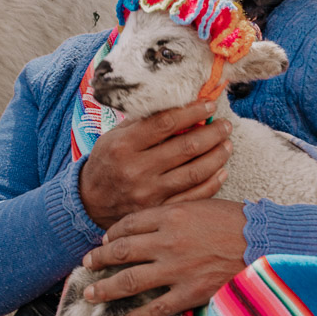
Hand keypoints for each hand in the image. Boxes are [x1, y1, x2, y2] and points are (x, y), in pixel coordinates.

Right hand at [79, 101, 232, 229]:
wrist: (89, 202)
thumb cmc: (107, 161)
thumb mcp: (114, 136)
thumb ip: (142, 122)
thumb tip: (179, 104)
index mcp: (124, 145)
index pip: (165, 123)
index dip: (192, 112)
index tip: (209, 105)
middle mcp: (136, 169)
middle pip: (185, 147)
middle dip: (212, 133)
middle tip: (225, 125)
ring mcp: (148, 193)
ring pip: (194, 172)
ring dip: (216, 156)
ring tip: (227, 144)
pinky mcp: (157, 211)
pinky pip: (193, 197)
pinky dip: (212, 183)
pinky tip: (222, 170)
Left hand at [81, 200, 247, 315]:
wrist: (264, 242)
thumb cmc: (236, 220)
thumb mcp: (200, 204)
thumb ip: (173, 213)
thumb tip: (149, 222)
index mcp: (170, 215)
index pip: (129, 224)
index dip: (112, 233)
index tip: (103, 240)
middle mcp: (167, 242)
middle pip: (122, 251)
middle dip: (99, 259)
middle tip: (86, 264)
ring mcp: (177, 269)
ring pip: (130, 281)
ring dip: (106, 288)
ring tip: (90, 294)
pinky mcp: (190, 293)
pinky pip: (156, 307)